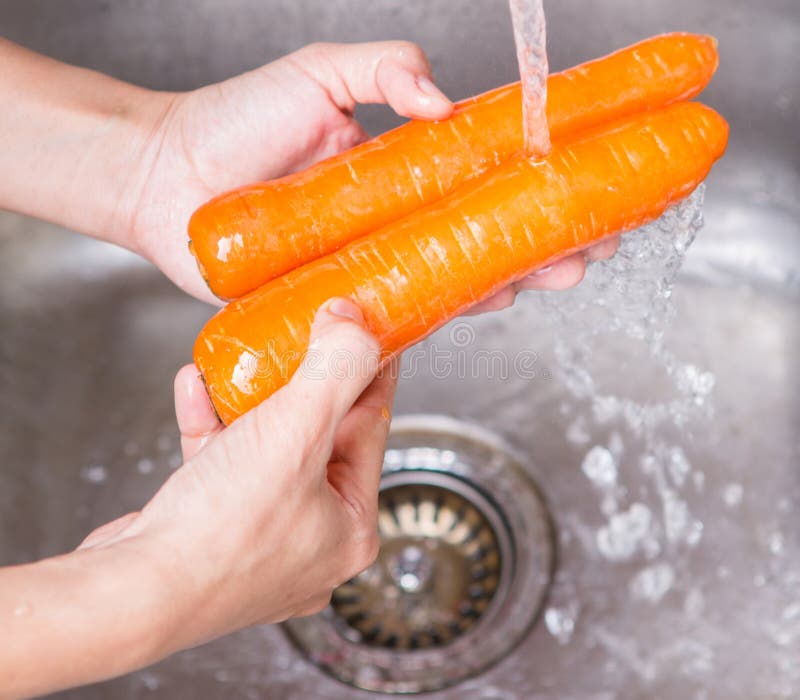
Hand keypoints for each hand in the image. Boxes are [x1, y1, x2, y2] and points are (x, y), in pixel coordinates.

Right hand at [1, 299, 395, 696]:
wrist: (133, 591)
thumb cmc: (223, 530)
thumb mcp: (298, 430)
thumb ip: (337, 371)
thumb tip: (356, 327)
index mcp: (352, 526)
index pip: (371, 427)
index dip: (369, 370)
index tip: (367, 332)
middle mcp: (313, 540)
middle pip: (318, 438)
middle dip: (301, 383)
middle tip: (301, 339)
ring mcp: (261, 542)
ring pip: (267, 452)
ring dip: (248, 402)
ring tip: (240, 361)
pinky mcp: (213, 536)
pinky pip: (223, 468)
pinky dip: (212, 429)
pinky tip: (197, 390)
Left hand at [122, 40, 616, 305]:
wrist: (169, 180)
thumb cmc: (233, 123)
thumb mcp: (316, 72)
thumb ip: (383, 68)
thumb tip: (444, 100)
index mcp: (401, 164)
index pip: (487, 172)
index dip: (538, 178)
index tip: (586, 179)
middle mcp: (398, 217)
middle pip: (489, 228)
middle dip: (551, 235)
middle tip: (602, 237)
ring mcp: (377, 260)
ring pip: (463, 271)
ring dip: (521, 272)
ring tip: (570, 268)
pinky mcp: (347, 298)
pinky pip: (410, 306)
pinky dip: (455, 303)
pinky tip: (499, 298)